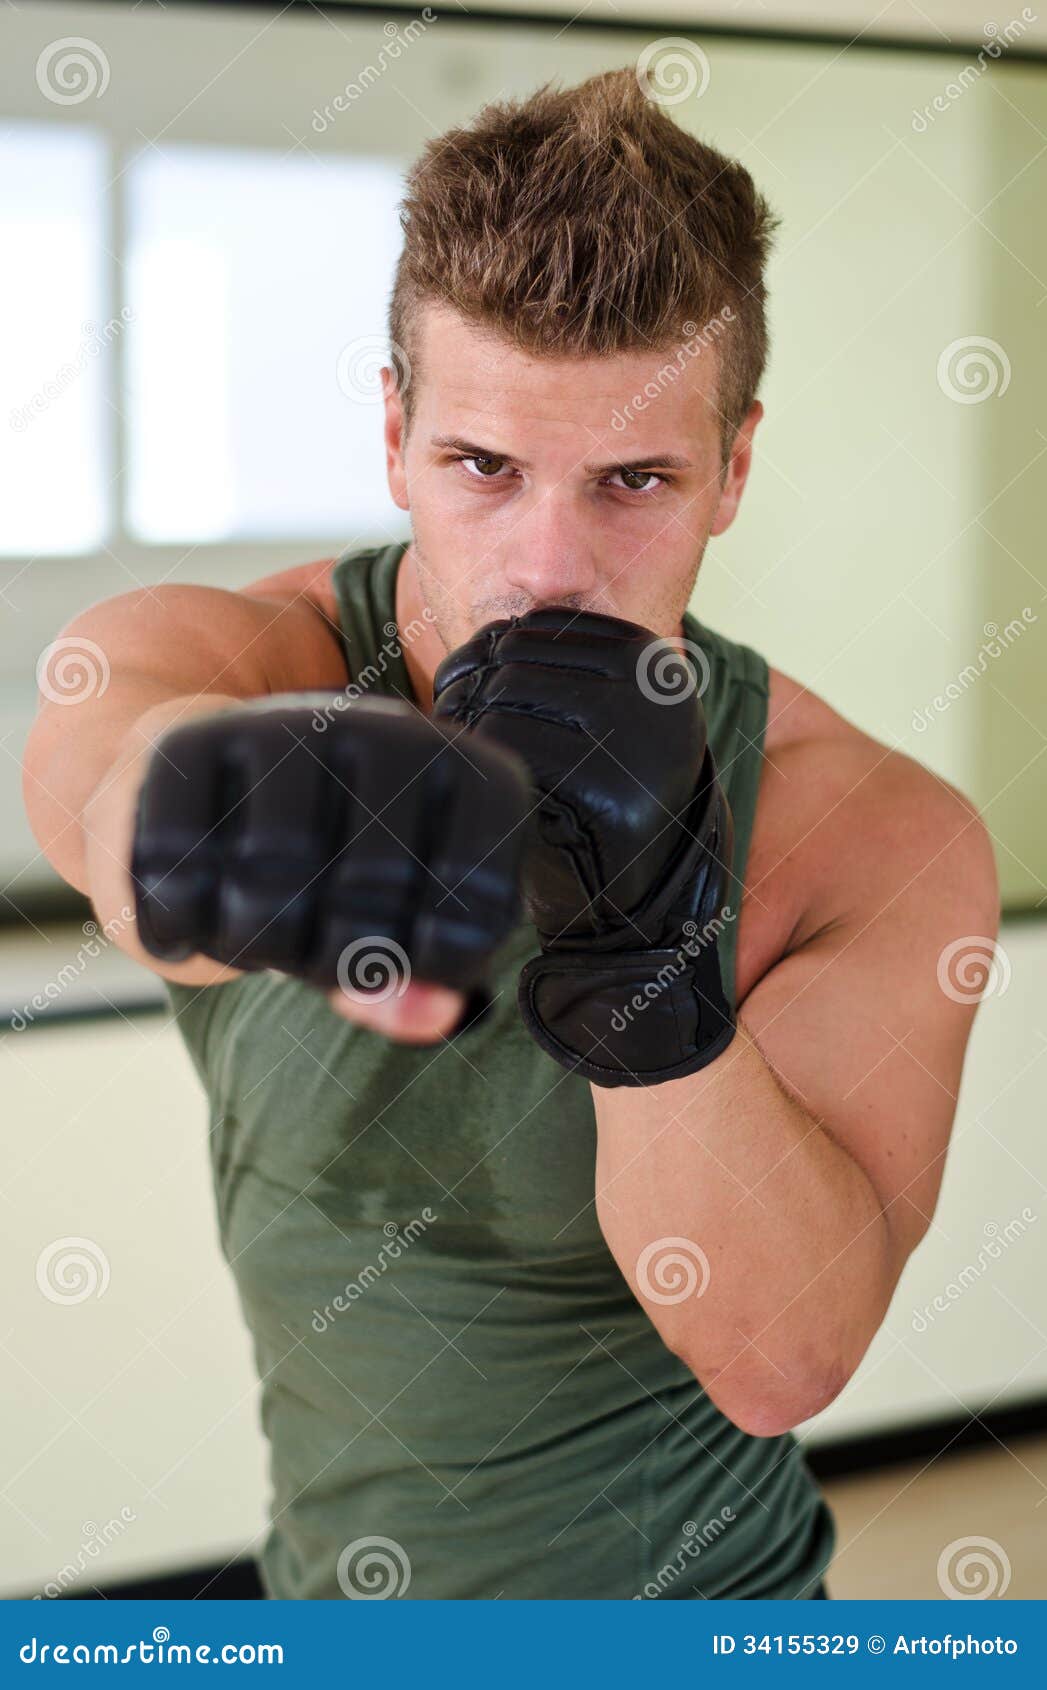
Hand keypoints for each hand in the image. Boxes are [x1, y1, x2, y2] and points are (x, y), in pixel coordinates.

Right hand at [130, 693, 530, 1040]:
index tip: (394, 956)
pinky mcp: (186, 749)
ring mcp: (283, 731)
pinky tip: (198, 900)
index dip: (432, 962)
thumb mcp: (376, 920)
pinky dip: (183, 926)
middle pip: (372, 900)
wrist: (191, 778)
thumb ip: (405, 979)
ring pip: (275, 902)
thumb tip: (433, 1017)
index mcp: (454, 770)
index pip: (474, 902)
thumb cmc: (308, 864)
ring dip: (255, 944)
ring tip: (254, 919)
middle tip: (307, 944)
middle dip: (331, 958)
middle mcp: (378, 732)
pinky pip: (184, 892)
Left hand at [433, 609, 735, 1084]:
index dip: (482, 655)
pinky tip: (496, 794)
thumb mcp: (591, 720)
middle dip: (466, 695)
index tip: (460, 689)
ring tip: (475, 765)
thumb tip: (481, 640)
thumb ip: (553, 672)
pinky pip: (514, 760)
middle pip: (515, 665)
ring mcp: (637, 743)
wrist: (640, 908)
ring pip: (505, 707)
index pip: (538, 629)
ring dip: (470, 735)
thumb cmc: (597, 806)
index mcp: (649, 663)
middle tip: (456, 736)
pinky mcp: (611, 795)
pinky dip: (488, 773)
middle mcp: (652, 695)